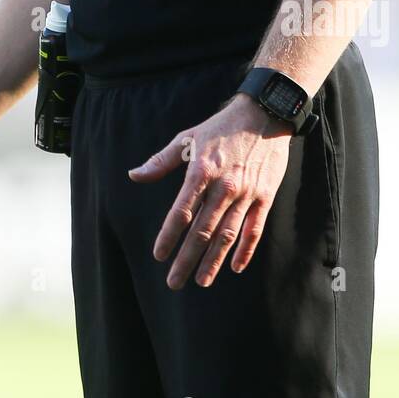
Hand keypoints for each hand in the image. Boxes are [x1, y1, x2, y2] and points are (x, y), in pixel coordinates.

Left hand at [128, 95, 291, 289]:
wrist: (264, 115)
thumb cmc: (220, 127)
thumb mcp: (187, 138)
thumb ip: (160, 161)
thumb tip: (134, 175)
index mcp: (201, 172)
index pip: (181, 212)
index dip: (169, 236)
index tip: (159, 255)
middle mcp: (224, 186)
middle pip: (203, 230)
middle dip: (187, 258)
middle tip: (174, 282)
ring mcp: (246, 194)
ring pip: (227, 235)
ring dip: (214, 261)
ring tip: (202, 281)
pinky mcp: (264, 197)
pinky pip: (254, 229)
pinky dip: (246, 250)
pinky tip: (236, 267)